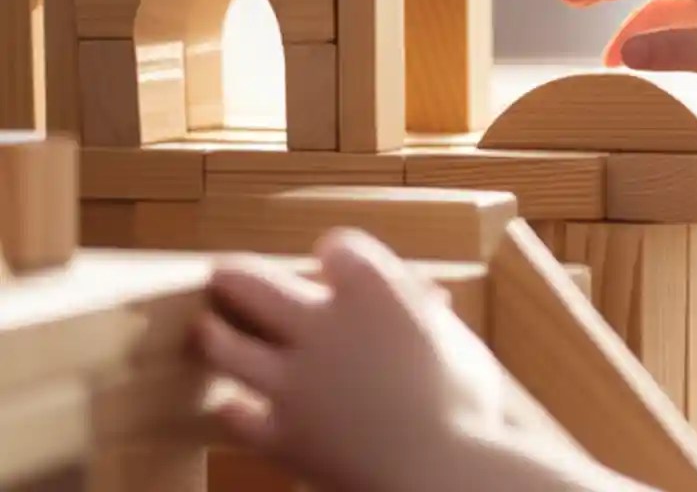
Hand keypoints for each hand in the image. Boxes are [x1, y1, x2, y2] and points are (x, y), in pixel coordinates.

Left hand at [197, 229, 525, 491]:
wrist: (443, 476)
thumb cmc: (468, 410)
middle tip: (225, 275)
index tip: (336, 261)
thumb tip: (427, 299)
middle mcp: (322, 326)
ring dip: (215, 336)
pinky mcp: (281, 433)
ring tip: (209, 330)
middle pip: (252, 280)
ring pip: (225, 346)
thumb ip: (430, 316)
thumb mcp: (459, 345)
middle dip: (234, 275)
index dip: (336, 253)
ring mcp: (293, 381)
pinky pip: (234, 415)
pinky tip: (236, 404)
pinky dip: (234, 408)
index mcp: (373, 292)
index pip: (337, 246)